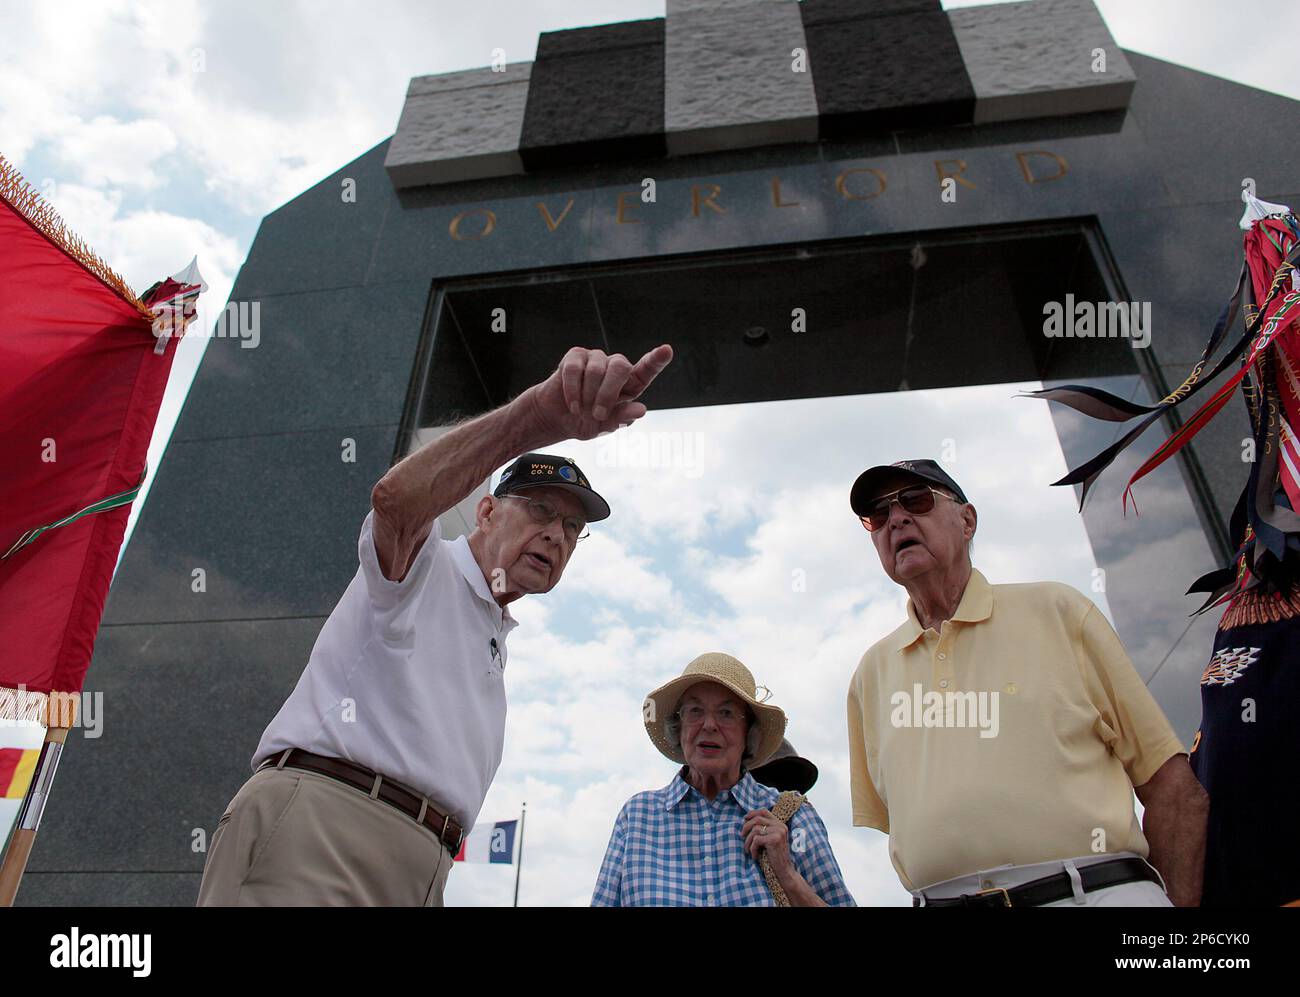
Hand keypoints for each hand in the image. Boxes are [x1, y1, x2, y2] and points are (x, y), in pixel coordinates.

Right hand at [518, 344, 672, 442]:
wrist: (556, 418)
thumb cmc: (585, 421)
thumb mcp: (604, 427)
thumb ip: (621, 418)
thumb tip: (640, 410)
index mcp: (629, 385)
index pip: (647, 369)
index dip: (657, 359)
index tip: (666, 350)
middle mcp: (615, 367)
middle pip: (620, 367)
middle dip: (607, 393)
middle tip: (597, 414)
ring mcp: (596, 359)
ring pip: (596, 370)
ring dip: (586, 395)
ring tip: (581, 410)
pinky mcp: (576, 356)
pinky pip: (574, 369)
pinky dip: (572, 391)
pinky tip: (571, 403)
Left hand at [743, 808, 791, 874]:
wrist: (784, 870)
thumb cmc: (774, 856)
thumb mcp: (770, 839)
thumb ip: (763, 829)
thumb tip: (745, 820)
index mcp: (780, 824)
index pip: (764, 811)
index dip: (752, 813)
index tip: (744, 819)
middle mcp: (780, 826)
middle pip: (757, 819)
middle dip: (746, 827)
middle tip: (741, 836)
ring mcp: (778, 832)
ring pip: (755, 830)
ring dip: (747, 841)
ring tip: (747, 850)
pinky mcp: (774, 840)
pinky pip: (756, 840)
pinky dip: (752, 849)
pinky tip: (754, 856)